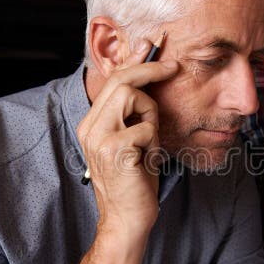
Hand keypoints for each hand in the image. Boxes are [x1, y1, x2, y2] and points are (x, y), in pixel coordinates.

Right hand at [76, 49, 177, 238]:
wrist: (127, 219)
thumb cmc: (135, 181)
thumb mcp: (135, 141)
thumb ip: (136, 114)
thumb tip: (149, 83)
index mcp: (92, 123)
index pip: (111, 81)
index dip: (132, 60)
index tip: (149, 44)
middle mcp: (90, 127)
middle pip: (120, 81)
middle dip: (149, 70)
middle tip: (173, 67)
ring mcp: (99, 138)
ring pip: (132, 97)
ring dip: (151, 115)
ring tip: (150, 142)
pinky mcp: (113, 150)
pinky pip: (145, 128)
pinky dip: (154, 143)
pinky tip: (148, 161)